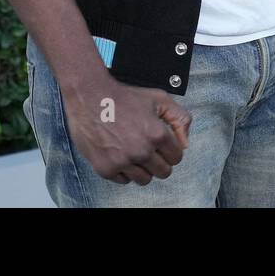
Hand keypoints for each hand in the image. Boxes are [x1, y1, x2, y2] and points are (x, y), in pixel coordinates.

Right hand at [61, 73, 190, 184]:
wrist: (88, 95)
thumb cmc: (122, 96)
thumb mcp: (158, 98)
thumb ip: (179, 118)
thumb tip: (185, 143)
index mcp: (157, 134)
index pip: (176, 158)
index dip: (169, 150)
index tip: (160, 144)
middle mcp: (141, 150)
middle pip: (163, 172)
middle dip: (158, 161)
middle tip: (146, 149)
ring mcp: (123, 161)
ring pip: (144, 179)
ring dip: (141, 168)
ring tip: (132, 151)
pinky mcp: (106, 168)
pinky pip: (124, 180)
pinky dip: (123, 170)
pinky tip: (118, 153)